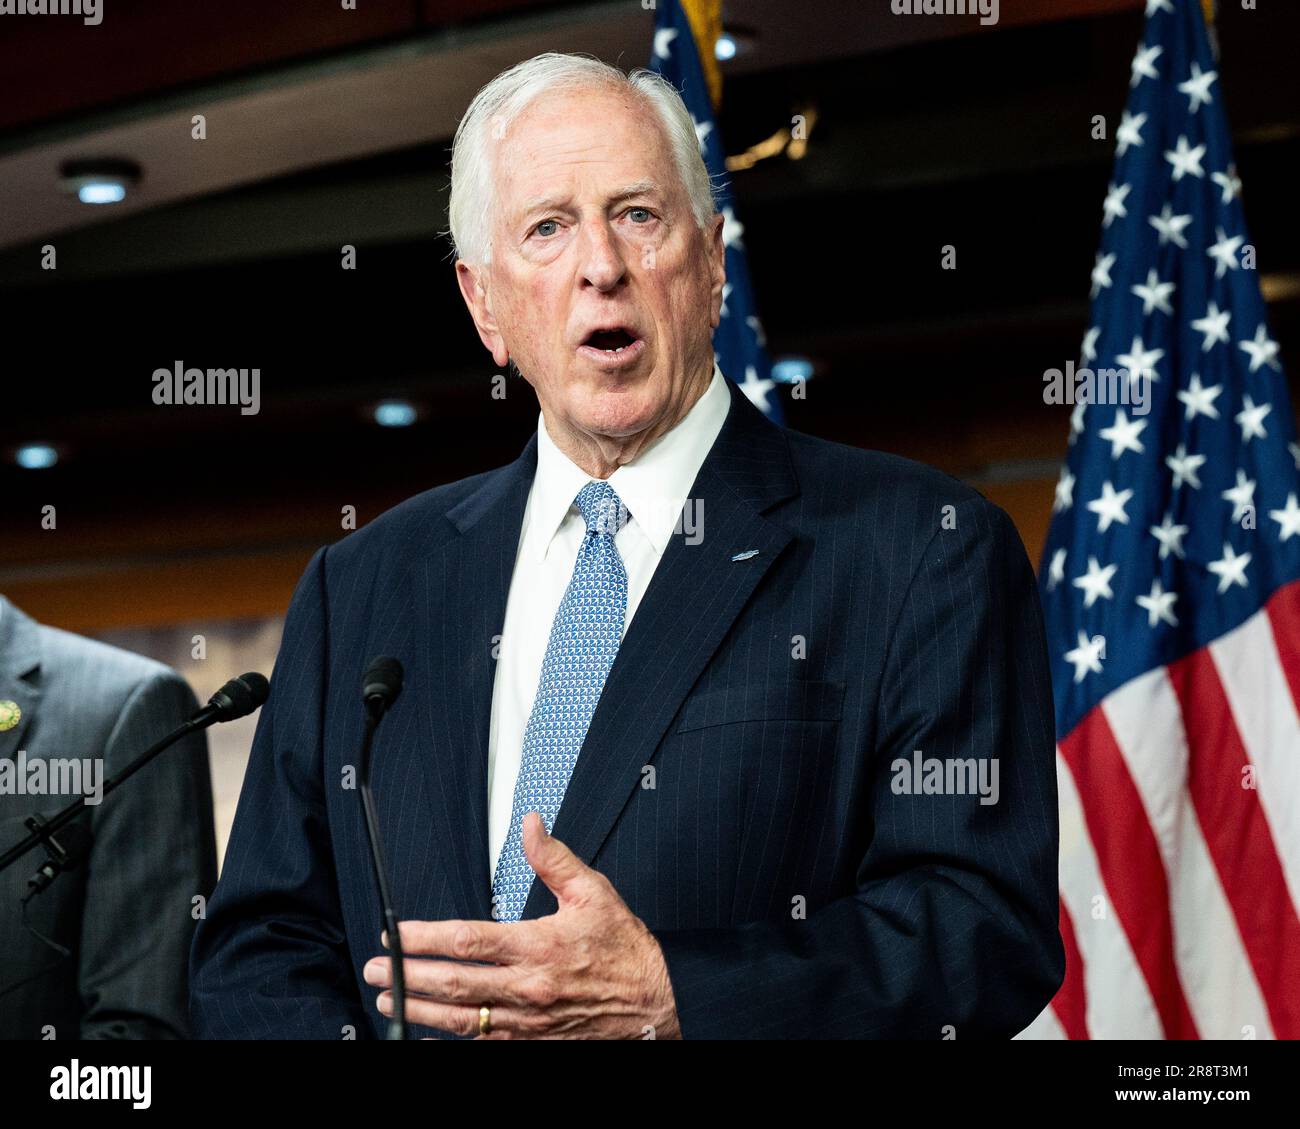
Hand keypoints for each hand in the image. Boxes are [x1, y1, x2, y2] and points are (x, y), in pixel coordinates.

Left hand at [363, 812, 680, 1038]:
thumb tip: (531, 824)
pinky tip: (425, 1034)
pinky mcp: (531, 1044)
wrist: (654, 1007)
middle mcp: (527, 988)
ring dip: (417, 1009)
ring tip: (388, 998)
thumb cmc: (625, 951)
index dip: (424, 937)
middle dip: (407, 975)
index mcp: (539, 946)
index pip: (467, 940)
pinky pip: (481, 1045)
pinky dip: (448, 1040)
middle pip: (452, 984)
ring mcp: (526, 1023)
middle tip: (377, 967)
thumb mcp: (596, 893)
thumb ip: (554, 859)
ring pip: (458, 1020)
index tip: (397, 932)